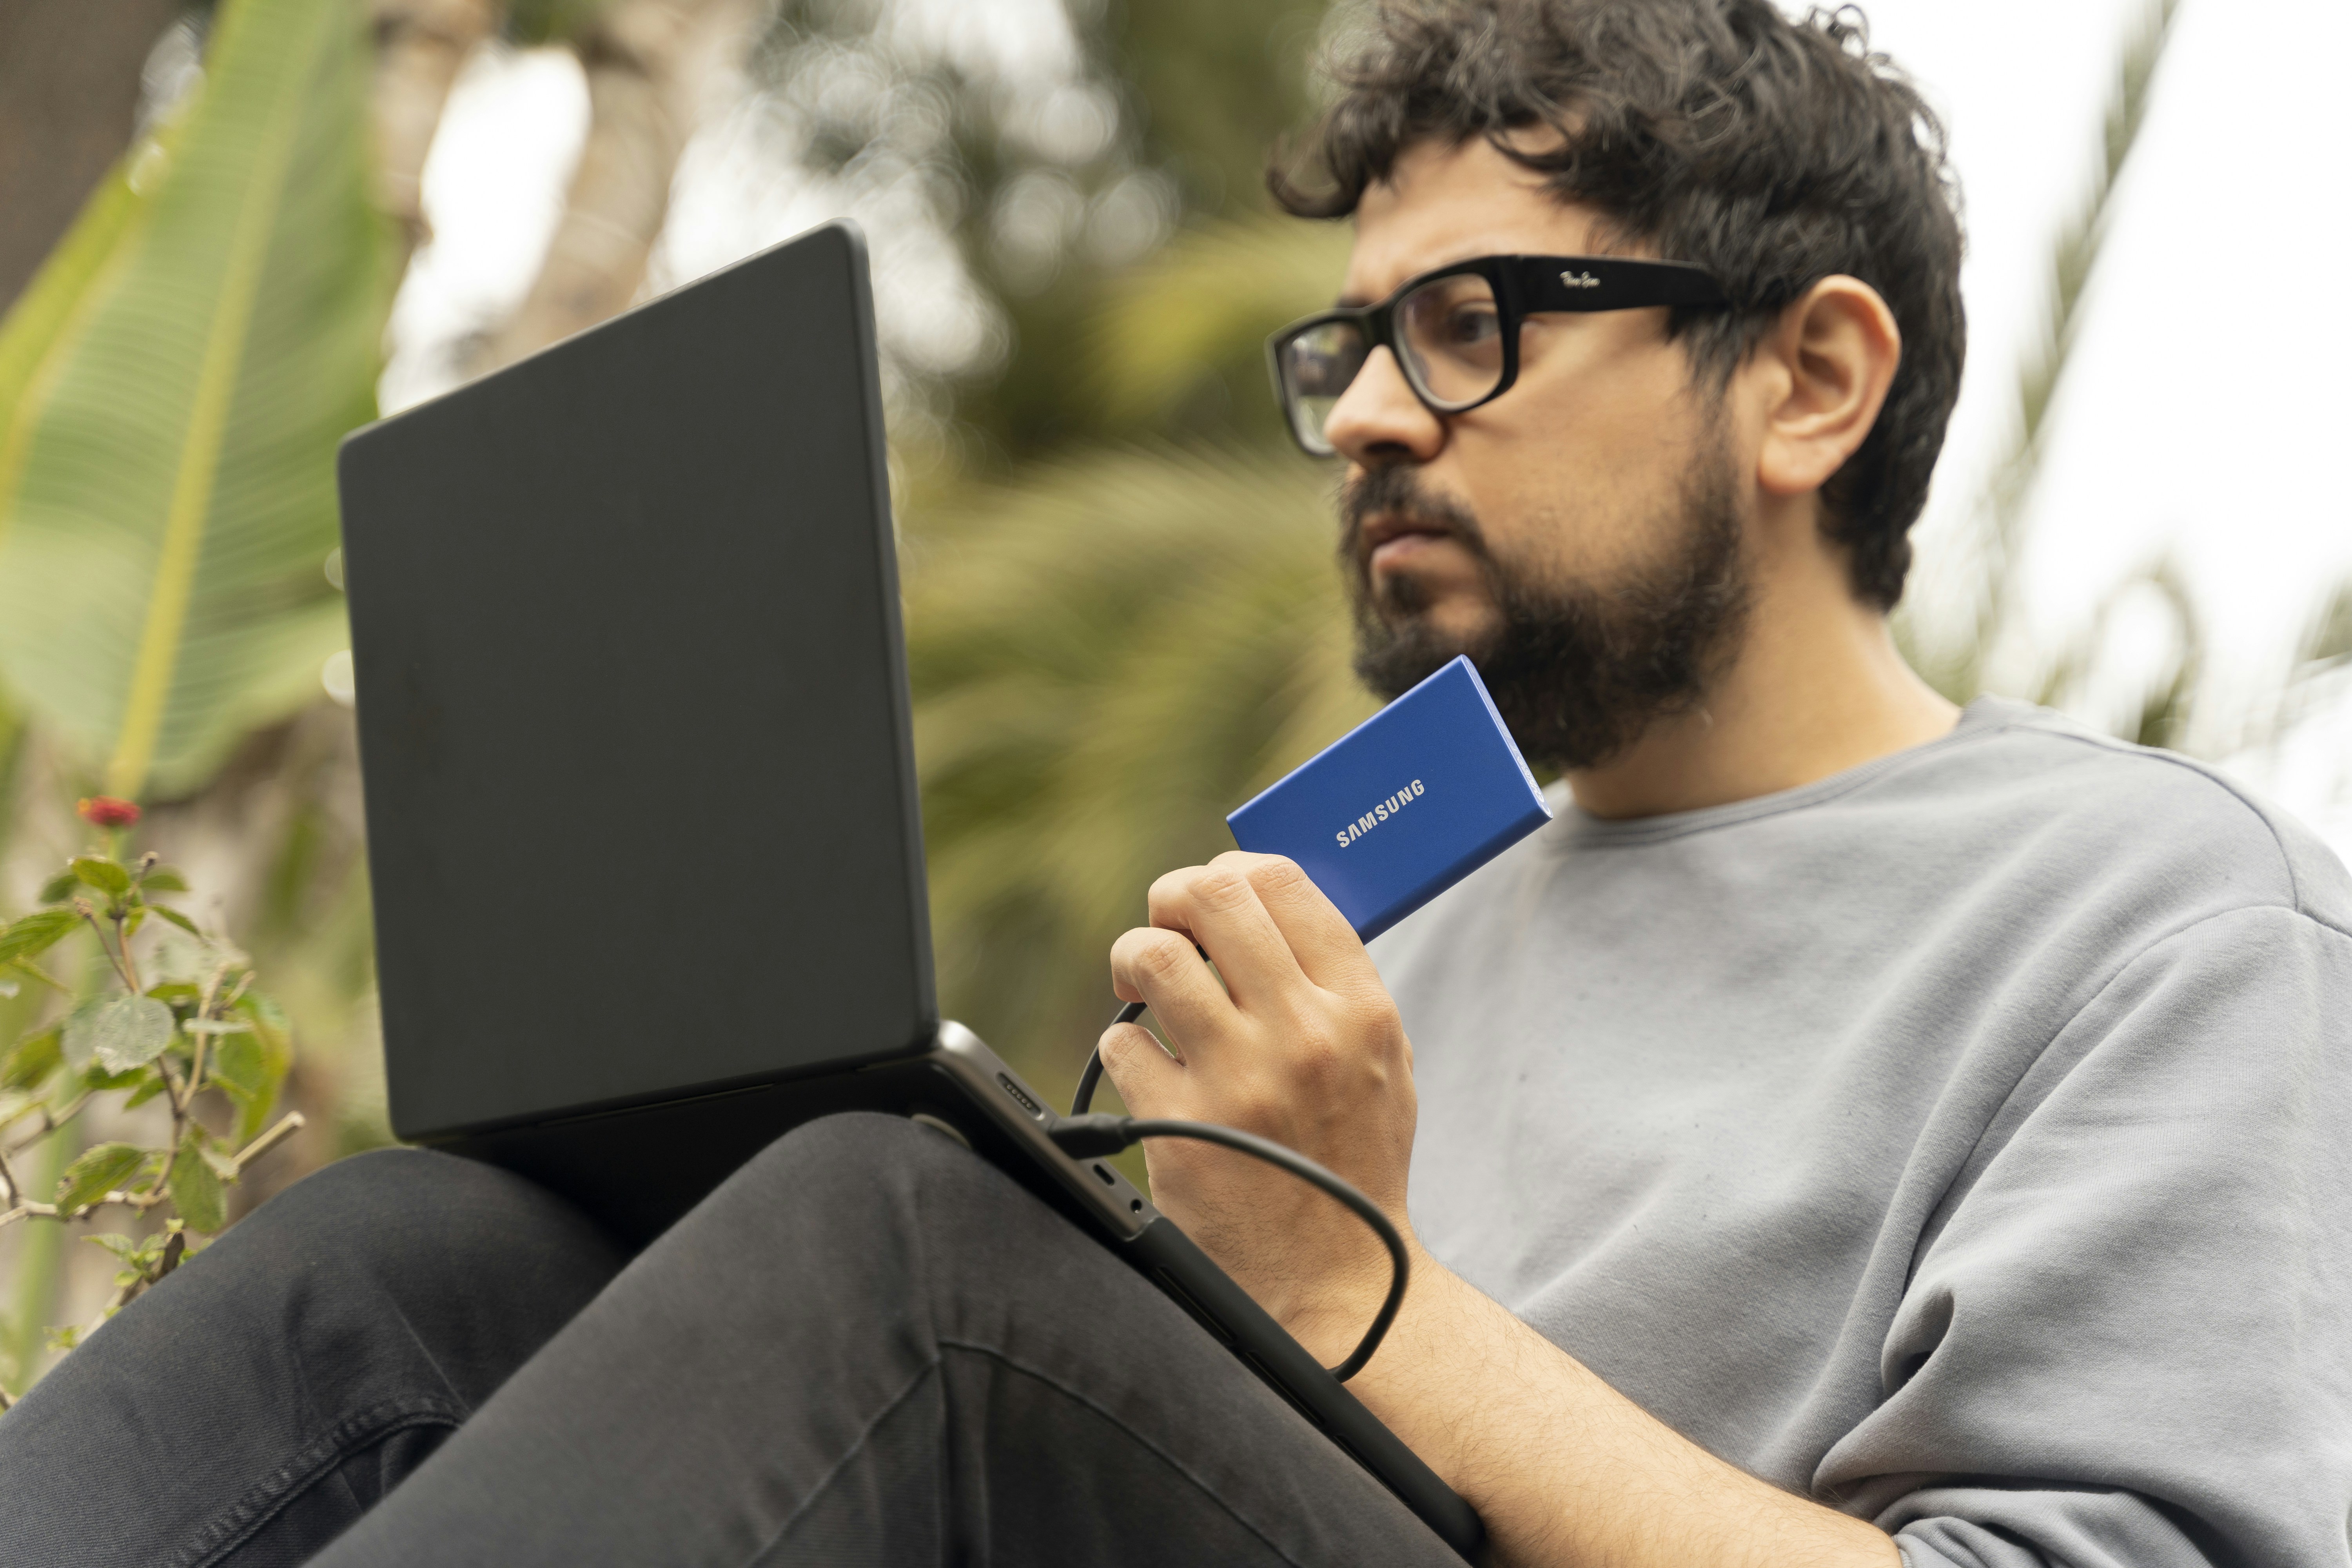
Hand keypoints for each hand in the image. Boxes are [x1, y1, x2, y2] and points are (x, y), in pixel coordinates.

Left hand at [1099, 851, 1419, 1363]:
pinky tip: (1151, 1074)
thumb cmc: (1353, 1159)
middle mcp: (1302, 1034)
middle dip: (1171, 897)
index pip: (1281, 883)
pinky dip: (1126, 1050)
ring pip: (1151, 957)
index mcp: (1359, 1008)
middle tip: (1166, 927)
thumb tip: (1262, 896)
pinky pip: (1120, 1045)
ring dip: (1134, 960)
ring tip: (1143, 988)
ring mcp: (1238, 1080)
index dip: (1228, 870)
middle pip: (1211, 897)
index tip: (1209, 896)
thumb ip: (1336, 979)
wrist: (1338, 1277)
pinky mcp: (1179, 1129)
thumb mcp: (1383, 1059)